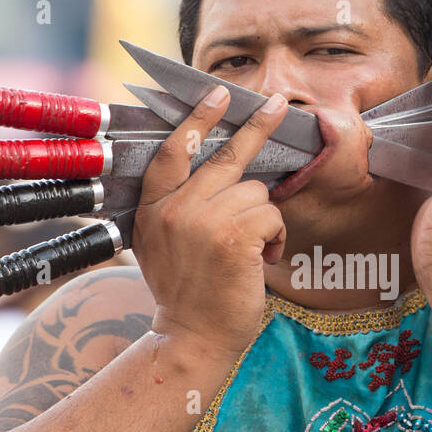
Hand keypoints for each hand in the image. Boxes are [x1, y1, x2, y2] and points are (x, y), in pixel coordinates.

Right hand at [131, 85, 288, 358]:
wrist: (192, 339)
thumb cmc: (186, 295)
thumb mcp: (160, 245)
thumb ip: (174, 208)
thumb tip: (208, 171)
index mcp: (153, 208)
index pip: (173, 150)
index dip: (197, 118)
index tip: (218, 93)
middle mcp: (174, 208)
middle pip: (225, 156)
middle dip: (258, 126)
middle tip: (279, 102)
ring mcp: (202, 220)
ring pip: (256, 192)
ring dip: (264, 221)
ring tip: (251, 253)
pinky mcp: (233, 236)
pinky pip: (271, 214)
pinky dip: (275, 238)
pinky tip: (260, 261)